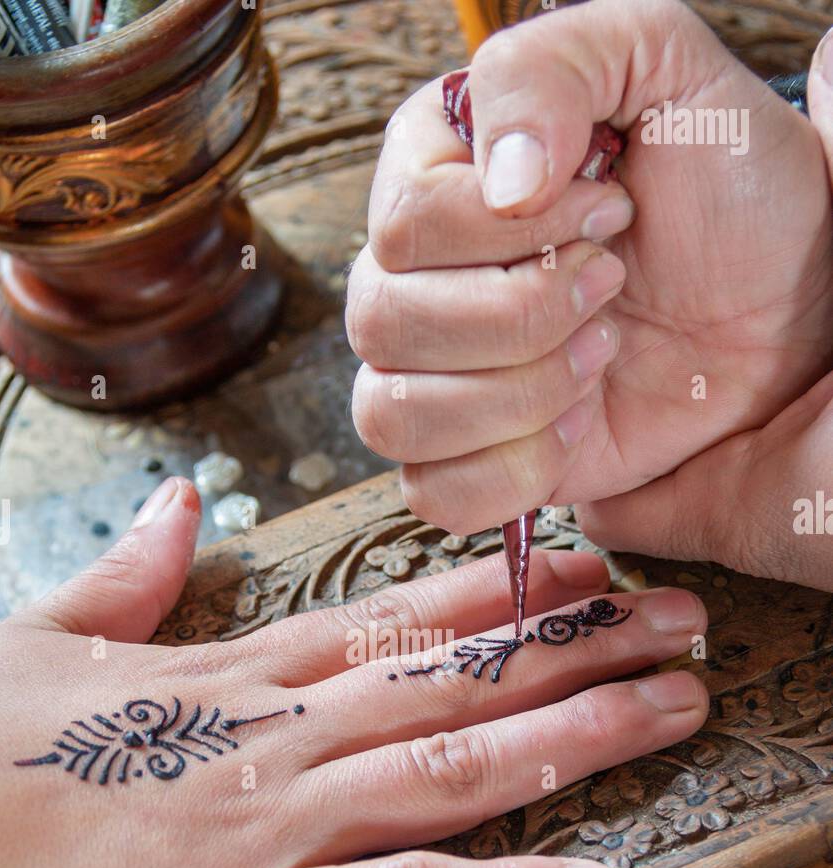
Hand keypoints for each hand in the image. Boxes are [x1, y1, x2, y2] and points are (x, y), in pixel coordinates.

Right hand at [0, 477, 707, 867]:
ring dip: (577, 738)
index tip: (591, 566)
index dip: (506, 591)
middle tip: (684, 624)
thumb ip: (128, 577)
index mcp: (232, 676)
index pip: (397, 618)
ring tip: (676, 710)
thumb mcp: (36, 641)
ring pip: (452, 768)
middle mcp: (275, 738)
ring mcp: (269, 827)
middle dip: (580, 648)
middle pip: (455, 681)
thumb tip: (181, 506)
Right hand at [347, 0, 832, 532]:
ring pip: (392, 416)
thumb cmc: (733, 190)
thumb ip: (554, 70)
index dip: (506, 234)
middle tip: (613, 285)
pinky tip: (580, 422)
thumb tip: (500, 181)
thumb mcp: (663, 69)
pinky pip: (432, 492)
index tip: (610, 211)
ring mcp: (443, 373)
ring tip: (602, 353)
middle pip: (383, 323)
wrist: (792, 303)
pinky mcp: (476, 454)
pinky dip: (510, 470)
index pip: (402, 222)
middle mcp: (423, 275)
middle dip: (519, 316)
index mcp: (444, 171)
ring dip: (513, 396)